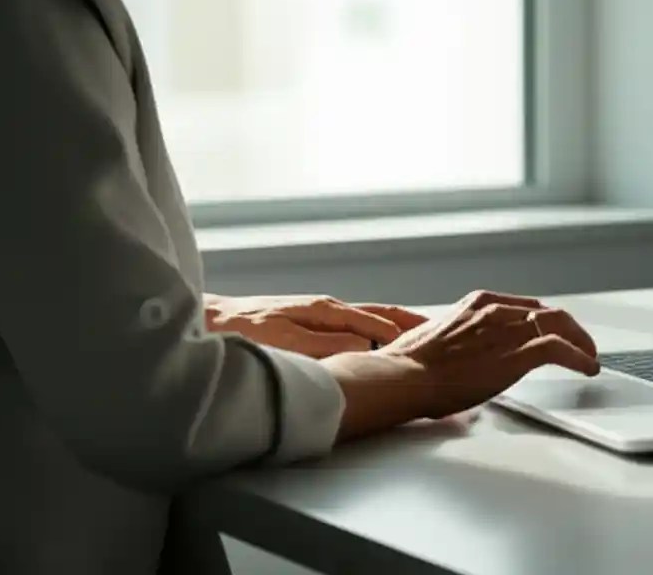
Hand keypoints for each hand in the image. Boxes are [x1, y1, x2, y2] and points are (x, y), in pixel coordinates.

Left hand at [205, 294, 429, 357]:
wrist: (203, 320)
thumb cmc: (241, 334)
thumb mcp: (285, 341)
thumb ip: (327, 343)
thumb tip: (368, 343)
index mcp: (328, 311)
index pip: (381, 323)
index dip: (409, 335)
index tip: (437, 345)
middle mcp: (328, 309)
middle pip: (382, 314)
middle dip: (414, 323)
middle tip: (449, 331)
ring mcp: (319, 313)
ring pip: (370, 316)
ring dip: (398, 324)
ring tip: (426, 331)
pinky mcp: (308, 320)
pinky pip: (354, 322)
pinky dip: (377, 326)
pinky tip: (382, 336)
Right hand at [320, 290, 599, 441]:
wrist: (402, 376)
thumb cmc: (408, 366)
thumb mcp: (435, 339)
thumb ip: (457, 340)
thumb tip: (458, 357)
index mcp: (477, 303)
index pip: (524, 306)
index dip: (545, 321)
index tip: (554, 332)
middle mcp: (496, 309)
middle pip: (547, 312)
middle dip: (569, 328)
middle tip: (581, 345)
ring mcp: (508, 329)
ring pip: (561, 325)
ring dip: (581, 342)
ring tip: (590, 357)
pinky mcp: (516, 353)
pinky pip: (561, 349)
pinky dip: (580, 357)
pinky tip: (588, 368)